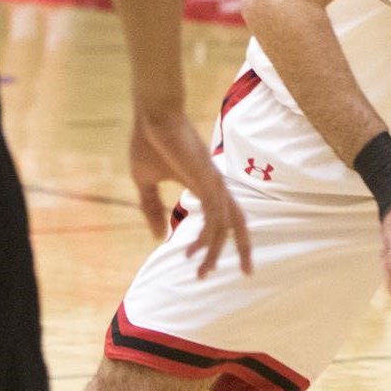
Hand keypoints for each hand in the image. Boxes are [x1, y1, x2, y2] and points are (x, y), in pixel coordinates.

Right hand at [130, 110, 252, 277]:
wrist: (153, 116)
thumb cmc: (150, 142)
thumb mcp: (145, 182)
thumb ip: (151, 208)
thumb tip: (157, 236)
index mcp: (206, 185)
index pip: (224, 217)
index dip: (218, 240)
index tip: (195, 259)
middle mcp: (216, 186)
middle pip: (240, 223)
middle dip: (244, 250)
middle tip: (245, 274)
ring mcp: (214, 184)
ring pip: (226, 226)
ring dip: (216, 251)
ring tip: (201, 271)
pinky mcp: (207, 181)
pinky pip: (216, 216)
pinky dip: (210, 236)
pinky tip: (195, 250)